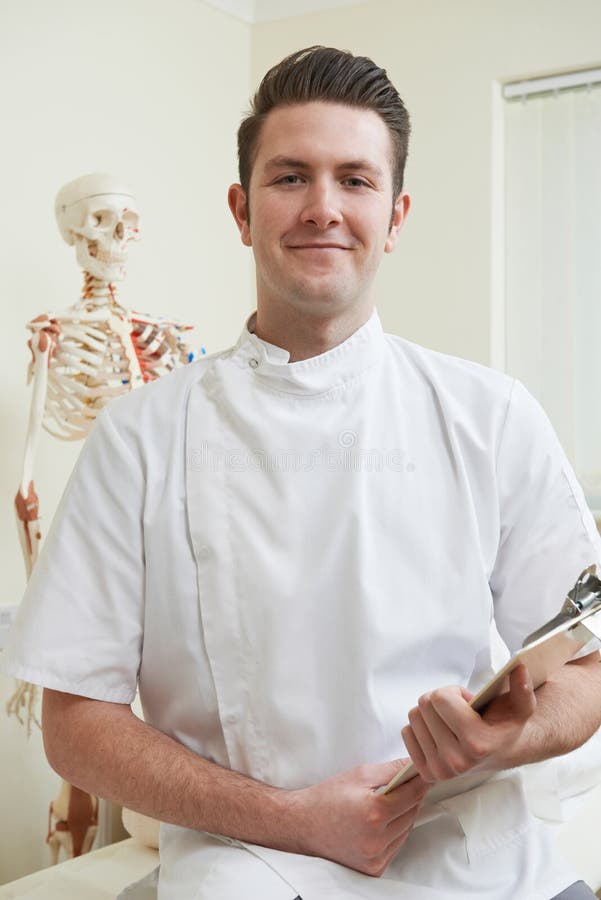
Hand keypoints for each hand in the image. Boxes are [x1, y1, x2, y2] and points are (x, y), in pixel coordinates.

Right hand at [288, 759, 426, 876]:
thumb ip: (391, 770)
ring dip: (403, 815)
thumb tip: (415, 765)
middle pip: (412, 812)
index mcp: (374, 813)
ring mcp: (376, 857)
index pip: (412, 794)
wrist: (304, 824)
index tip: (426, 772)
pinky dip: (394, 832)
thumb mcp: (360, 774)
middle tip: (401, 785)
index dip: (421, 781)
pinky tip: (378, 822)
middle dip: (410, 797)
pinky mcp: (374, 868)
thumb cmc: (328, 796)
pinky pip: (396, 846)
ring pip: (406, 830)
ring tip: (384, 804)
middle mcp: (377, 839)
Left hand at [401, 664, 536, 782]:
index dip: (454, 692)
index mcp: (477, 744)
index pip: (440, 698)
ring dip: (431, 714)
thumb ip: (522, 687)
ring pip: (414, 717)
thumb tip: (519, 667)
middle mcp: (456, 761)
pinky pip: (406, 733)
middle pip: (424, 705)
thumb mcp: (521, 706)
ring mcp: (440, 770)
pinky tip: (441, 732)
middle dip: (442, 701)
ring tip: (452, 722)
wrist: (501, 752)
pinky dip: (421, 727)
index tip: (468, 701)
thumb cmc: (505, 725)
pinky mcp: (426, 772)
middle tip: (460, 712)